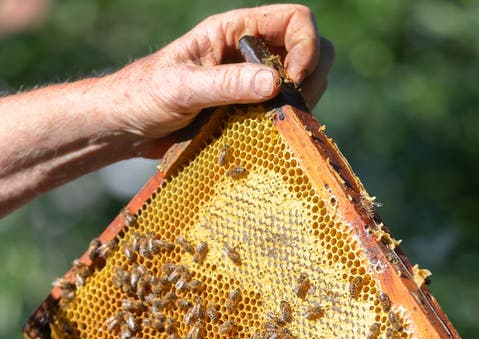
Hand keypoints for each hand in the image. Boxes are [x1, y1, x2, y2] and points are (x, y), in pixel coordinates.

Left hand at [103, 4, 333, 158]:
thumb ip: (227, 83)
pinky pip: (283, 116)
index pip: (295, 20)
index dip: (307, 47)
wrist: (127, 127)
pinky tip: (271, 139)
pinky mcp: (250, 114)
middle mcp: (250, 54)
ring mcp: (253, 85)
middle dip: (312, 78)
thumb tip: (274, 83)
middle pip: (310, 52)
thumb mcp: (183, 88)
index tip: (293, 83)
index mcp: (235, 31)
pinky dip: (287, 127)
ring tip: (277, 125)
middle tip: (289, 108)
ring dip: (301, 106)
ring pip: (303, 87)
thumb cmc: (145, 96)